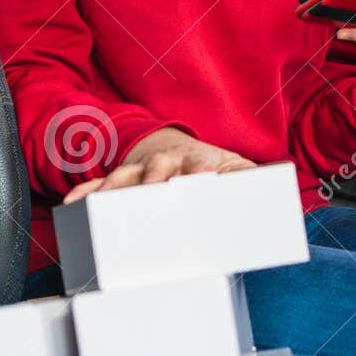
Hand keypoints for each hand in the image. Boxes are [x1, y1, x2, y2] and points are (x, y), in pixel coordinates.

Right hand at [61, 127, 255, 202]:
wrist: (182, 149)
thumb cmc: (212, 169)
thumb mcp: (237, 172)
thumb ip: (252, 183)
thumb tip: (282, 202)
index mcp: (200, 163)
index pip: (201, 167)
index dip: (199, 175)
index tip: (198, 183)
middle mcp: (170, 162)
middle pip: (158, 170)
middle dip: (152, 182)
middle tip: (147, 197)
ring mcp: (144, 167)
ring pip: (126, 176)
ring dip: (114, 189)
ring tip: (100, 206)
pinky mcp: (124, 176)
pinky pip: (101, 184)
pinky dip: (86, 192)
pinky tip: (73, 204)